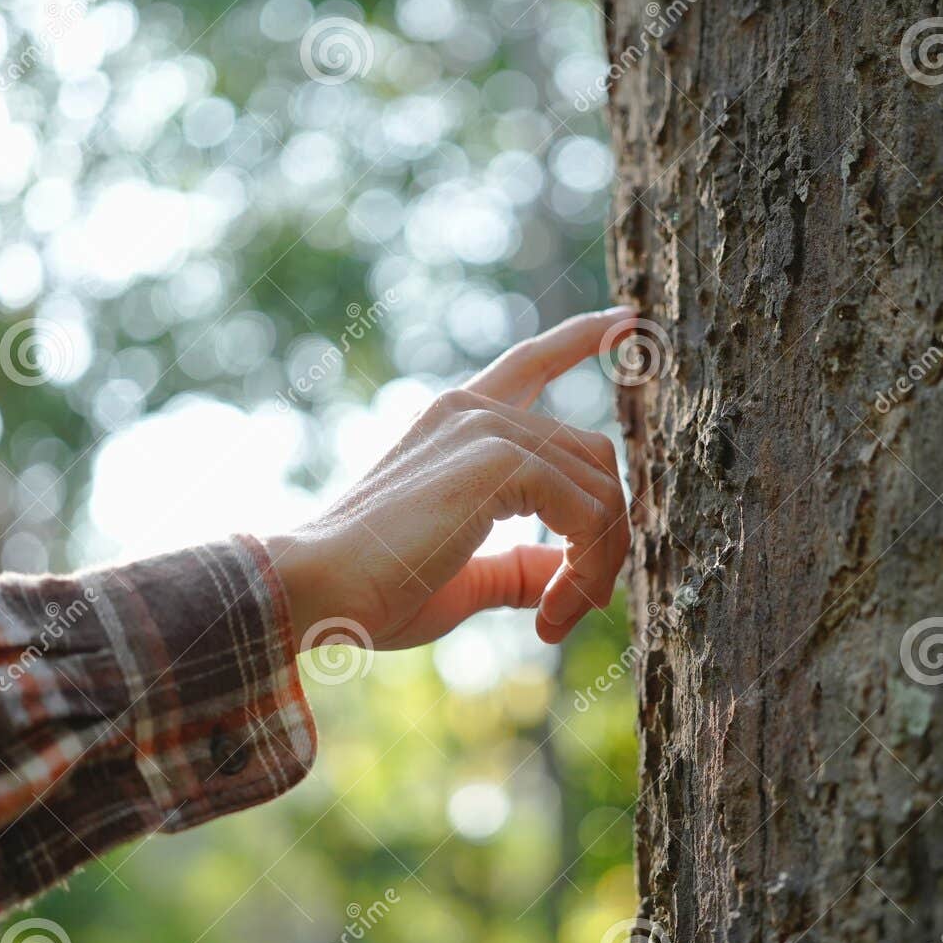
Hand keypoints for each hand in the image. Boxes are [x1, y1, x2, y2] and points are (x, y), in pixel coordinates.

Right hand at [263, 305, 636, 651]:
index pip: (532, 362)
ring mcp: (488, 428)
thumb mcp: (461, 577)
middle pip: (595, 457)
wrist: (314, 589)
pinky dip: (585, 570)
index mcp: (456, 423)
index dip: (583, 338)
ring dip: (597, 566)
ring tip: (553, 620)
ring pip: (602, 490)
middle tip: (567, 610)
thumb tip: (565, 573)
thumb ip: (516, 566)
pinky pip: (589, 513)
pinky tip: (546, 617)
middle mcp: (474, 410)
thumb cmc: (370, 590)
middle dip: (605, 540)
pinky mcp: (499, 459)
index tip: (628, 322)